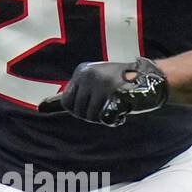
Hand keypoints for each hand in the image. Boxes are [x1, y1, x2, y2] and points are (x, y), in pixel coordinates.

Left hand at [38, 57, 168, 126]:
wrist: (153, 79)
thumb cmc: (121, 85)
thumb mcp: (93, 85)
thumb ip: (71, 97)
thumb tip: (39, 108)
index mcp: (82, 72)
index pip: (66, 103)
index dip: (80, 110)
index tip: (95, 103)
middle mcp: (89, 75)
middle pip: (78, 112)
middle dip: (91, 115)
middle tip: (107, 105)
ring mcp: (102, 83)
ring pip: (91, 116)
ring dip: (103, 118)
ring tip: (116, 105)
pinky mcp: (116, 92)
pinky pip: (105, 118)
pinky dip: (113, 120)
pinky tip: (122, 111)